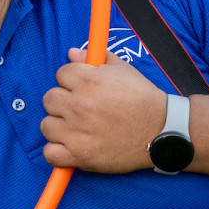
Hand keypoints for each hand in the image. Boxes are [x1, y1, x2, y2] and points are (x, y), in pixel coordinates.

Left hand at [41, 48, 169, 172]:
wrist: (162, 131)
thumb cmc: (144, 99)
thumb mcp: (123, 70)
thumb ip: (95, 58)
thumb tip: (72, 53)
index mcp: (89, 82)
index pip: (60, 74)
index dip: (71, 79)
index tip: (82, 88)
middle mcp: (79, 106)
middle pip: (49, 98)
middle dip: (63, 101)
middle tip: (79, 108)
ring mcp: (77, 132)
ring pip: (46, 125)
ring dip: (58, 126)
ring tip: (75, 128)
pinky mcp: (80, 156)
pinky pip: (50, 153)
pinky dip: (56, 152)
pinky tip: (69, 147)